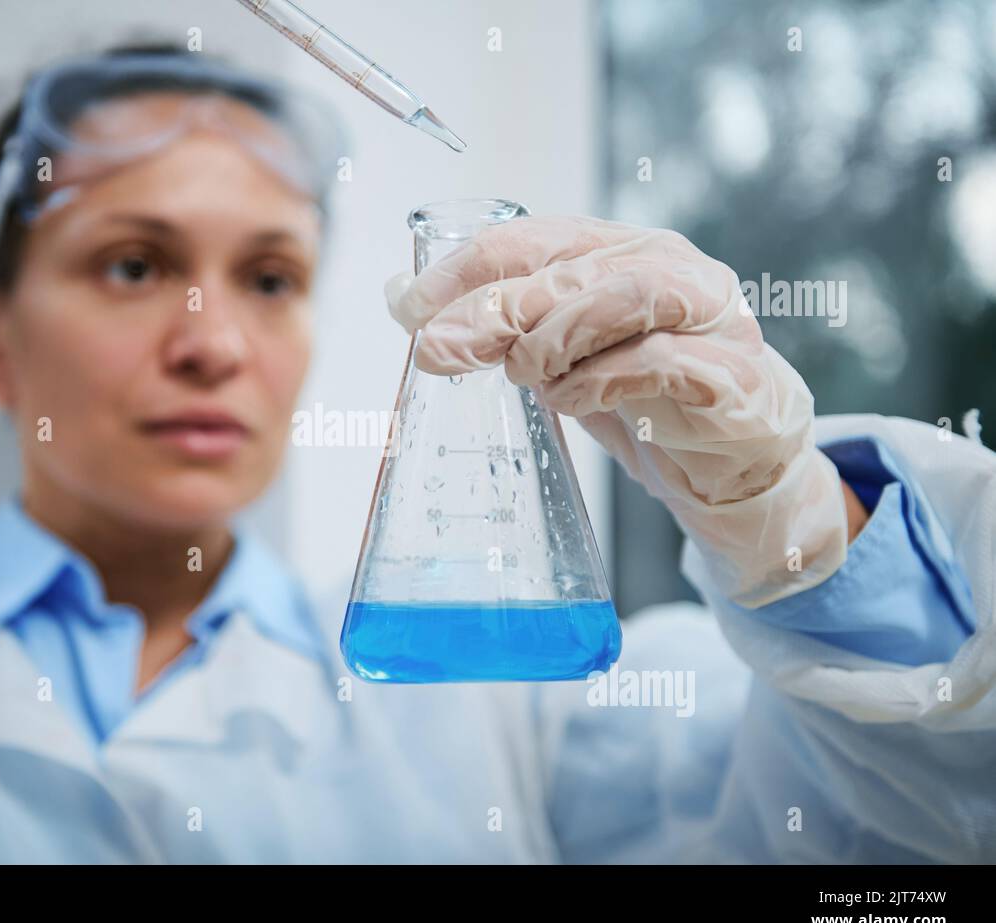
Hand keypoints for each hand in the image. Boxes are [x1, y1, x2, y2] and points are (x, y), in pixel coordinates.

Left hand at [385, 215, 850, 607]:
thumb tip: (406, 303)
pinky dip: (603, 381)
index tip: (408, 305)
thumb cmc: (643, 400)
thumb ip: (502, 330)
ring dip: (554, 340)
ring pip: (622, 297)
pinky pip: (661, 363)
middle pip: (571, 269)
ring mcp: (711, 319)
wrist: (734, 466)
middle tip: (438, 347)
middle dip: (493, 308)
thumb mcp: (560, 360)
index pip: (535, 238)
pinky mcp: (734, 376)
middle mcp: (671, 268)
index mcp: (622, 251)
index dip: (466, 267)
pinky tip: (572, 400)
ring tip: (525, 378)